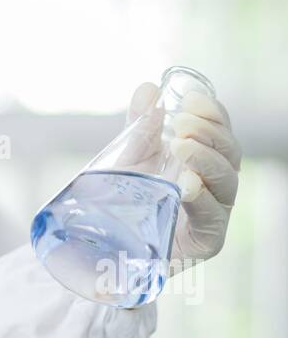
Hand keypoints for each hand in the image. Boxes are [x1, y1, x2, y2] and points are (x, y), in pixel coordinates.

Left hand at [126, 82, 240, 262]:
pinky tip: (187, 185)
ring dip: (206, 159)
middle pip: (230, 153)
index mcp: (204, 161)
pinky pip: (213, 217)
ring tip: (181, 147)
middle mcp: (215, 185)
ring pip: (227, 181)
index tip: (192, 99)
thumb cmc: (126, 202)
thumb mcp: (130, 157)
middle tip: (182, 123)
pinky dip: (202, 198)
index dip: (213, 113)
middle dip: (209, 132)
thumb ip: (141, 126)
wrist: (107, 248)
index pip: (221, 132)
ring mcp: (214, 213)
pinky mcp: (207, 241)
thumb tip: (148, 89)